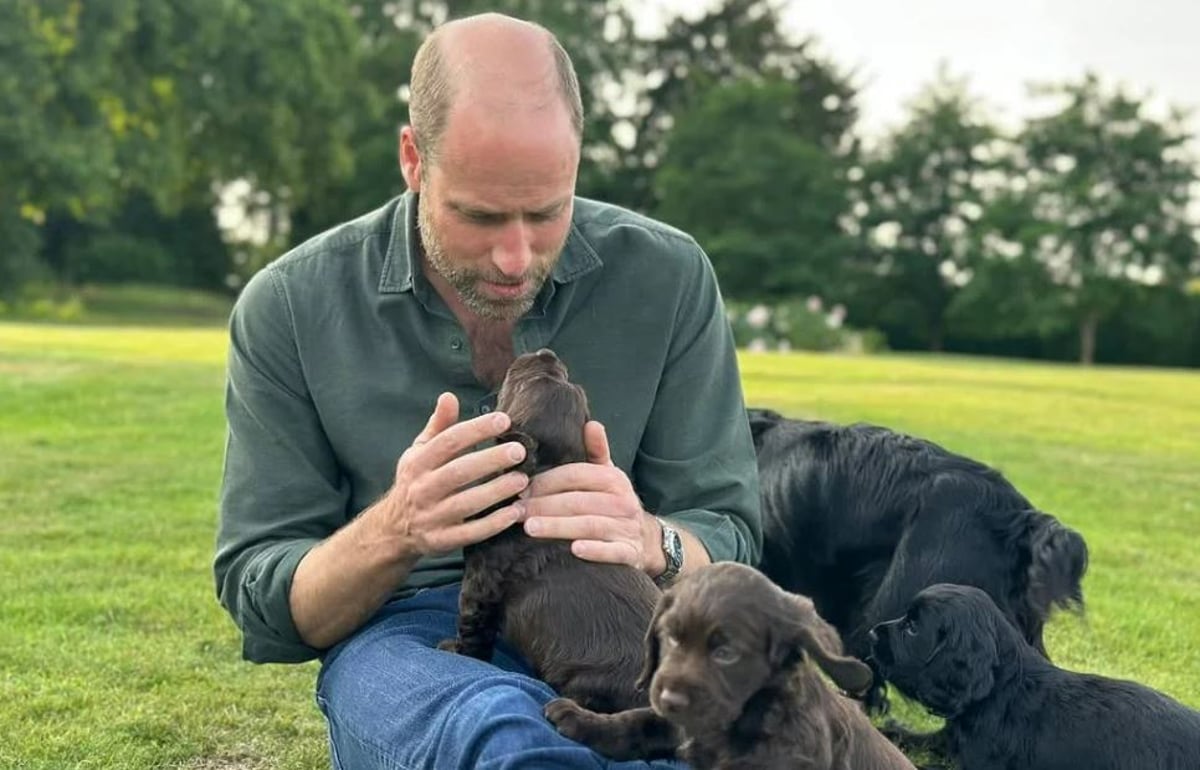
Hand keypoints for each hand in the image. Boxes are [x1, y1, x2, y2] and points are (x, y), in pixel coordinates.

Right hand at [364, 392, 529, 558]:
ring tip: (523, 480)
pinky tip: (516, 512)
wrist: (393, 529)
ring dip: (496, 492)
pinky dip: (493, 524)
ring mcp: (431, 517)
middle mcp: (422, 489)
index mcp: (418, 463)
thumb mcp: (419, 452)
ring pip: (466, 504)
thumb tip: (449, 396)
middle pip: (458, 472)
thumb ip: (438, 426)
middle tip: (520, 451)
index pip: (448, 442)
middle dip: (490, 460)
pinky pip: (470, 533)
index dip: (476, 429)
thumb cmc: (416, 482)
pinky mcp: (441, 541)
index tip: (504, 420)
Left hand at [516, 421, 666, 575]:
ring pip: (590, 525)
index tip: (521, 489)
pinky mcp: (629, 553)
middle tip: (516, 511)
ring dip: (559, 526)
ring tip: (530, 528)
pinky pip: (612, 552)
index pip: (575, 475)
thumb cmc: (614, 504)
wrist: (645, 541)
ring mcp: (627, 528)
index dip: (547, 481)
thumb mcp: (608, 476)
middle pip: (578, 501)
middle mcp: (623, 502)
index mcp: (614, 479)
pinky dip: (595, 550)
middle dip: (543, 505)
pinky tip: (574, 550)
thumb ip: (597, 451)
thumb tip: (591, 423)